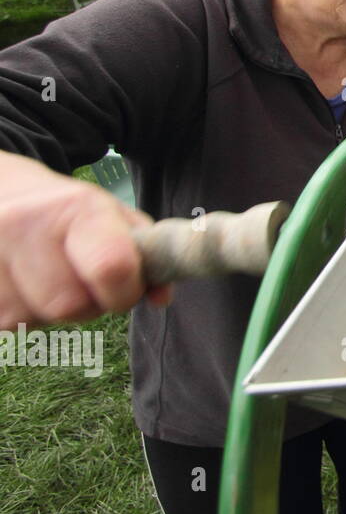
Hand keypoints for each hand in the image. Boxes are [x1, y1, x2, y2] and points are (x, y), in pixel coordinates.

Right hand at [0, 152, 168, 330]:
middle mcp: (27, 224)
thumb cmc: (68, 212)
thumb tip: (162, 298)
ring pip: (33, 319)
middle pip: (69, 306)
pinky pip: (5, 323)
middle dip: (86, 306)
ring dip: (48, 313)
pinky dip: (21, 314)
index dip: (124, 293)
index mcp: (77, 208)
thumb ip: (147, 256)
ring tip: (47, 280)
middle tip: (82, 284)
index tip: (125, 290)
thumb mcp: (114, 218)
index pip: (111, 268)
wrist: (0, 189)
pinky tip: (21, 286)